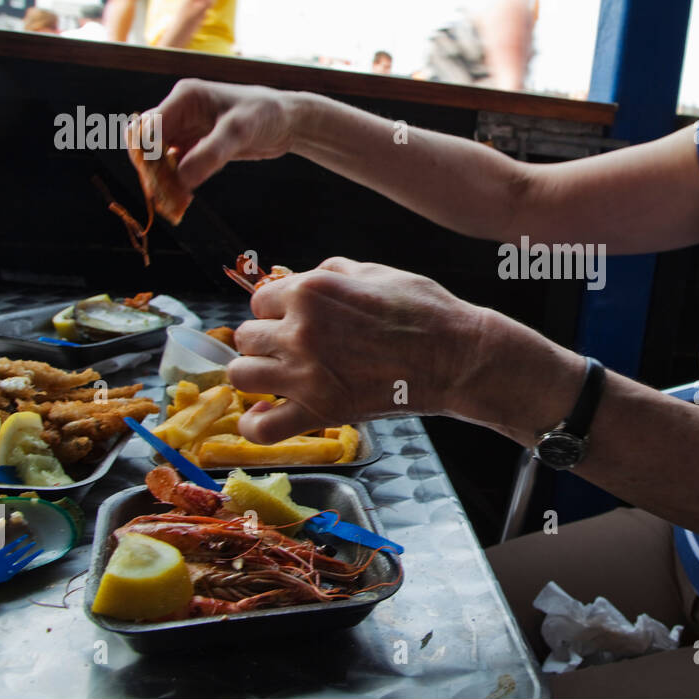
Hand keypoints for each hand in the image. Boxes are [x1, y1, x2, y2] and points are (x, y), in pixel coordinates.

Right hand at [133, 79, 294, 191]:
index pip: (149, 129)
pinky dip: (175, 183)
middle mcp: (180, 112)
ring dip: (162, 181)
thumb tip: (181, 179)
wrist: (287, 121)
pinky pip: (174, 167)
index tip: (160, 183)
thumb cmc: (266, 115)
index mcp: (185, 98)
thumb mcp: (239, 131)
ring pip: (159, 158)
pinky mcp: (195, 147)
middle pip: (148, 144)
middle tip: (166, 200)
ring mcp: (186, 129)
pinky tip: (183, 200)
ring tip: (174, 205)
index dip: (148, 157)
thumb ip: (211, 153)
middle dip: (153, 172)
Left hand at [226, 257, 488, 442]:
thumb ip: (331, 272)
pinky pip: (261, 427)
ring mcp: (306, 375)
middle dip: (264, 341)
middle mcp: (300, 331)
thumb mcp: (376, 272)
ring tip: (274, 378)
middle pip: (245, 336)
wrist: (456, 356)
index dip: (275, 310)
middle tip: (288, 350)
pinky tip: (262, 416)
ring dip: (254, 375)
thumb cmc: (424, 311)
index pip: (260, 300)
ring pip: (241, 375)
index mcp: (310, 292)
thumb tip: (304, 279)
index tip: (289, 321)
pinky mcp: (320, 412)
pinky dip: (254, 425)